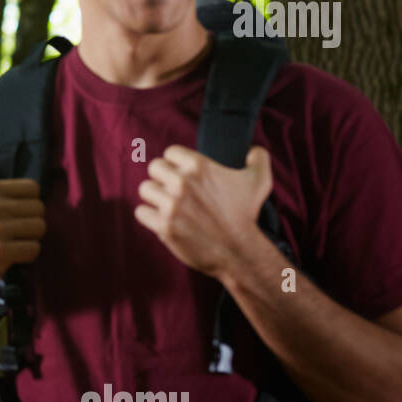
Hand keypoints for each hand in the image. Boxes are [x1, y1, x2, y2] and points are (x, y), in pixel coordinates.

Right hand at [0, 179, 45, 296]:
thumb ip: (5, 195)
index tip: (16, 216)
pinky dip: (27, 255)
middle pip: (39, 208)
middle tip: (14, 233)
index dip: (29, 204)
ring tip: (13, 244)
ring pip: (39, 227)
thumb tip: (37, 194)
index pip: (33, 188)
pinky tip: (11, 256)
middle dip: (32, 222)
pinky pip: (34, 248)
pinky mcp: (0, 251)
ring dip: (30, 239)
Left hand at [134, 144, 272, 278]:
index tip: (181, 173)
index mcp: (199, 166)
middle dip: (162, 177)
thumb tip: (253, 150)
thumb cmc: (247, 215)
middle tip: (172, 190)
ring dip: (154, 196)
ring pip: (145, 189)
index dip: (176, 163)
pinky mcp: (163, 225)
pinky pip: (141, 212)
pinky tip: (161, 219)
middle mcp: (182, 183)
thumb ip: (258, 158)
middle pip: (154, 168)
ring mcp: (171, 205)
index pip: (170, 152)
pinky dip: (149, 216)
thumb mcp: (260, 181)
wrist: (239, 251)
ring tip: (167, 204)